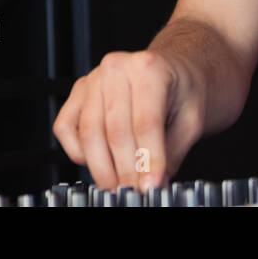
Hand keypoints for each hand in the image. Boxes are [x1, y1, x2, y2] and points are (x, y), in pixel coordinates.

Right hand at [52, 49, 205, 190]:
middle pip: (115, 130)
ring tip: (120, 185)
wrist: (174, 71)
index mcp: (149, 67)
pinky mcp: (77, 92)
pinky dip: (79, 152)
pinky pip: (65, 128)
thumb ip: (171, 153)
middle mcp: (116, 67)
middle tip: (136, 191)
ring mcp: (93, 78)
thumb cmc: (183, 90)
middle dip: (125, 170)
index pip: (145, 122)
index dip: (148, 160)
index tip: (151, 185)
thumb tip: (152, 183)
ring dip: (102, 168)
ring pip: (89, 133)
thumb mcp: (192, 120)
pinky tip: (99, 161)